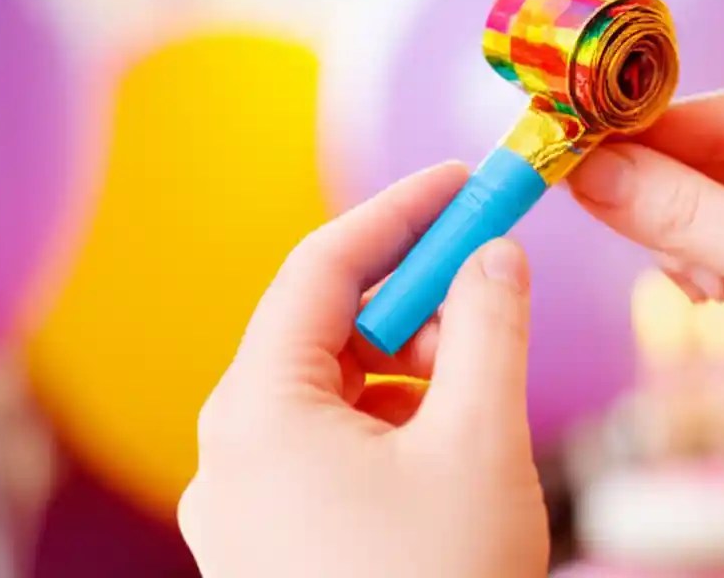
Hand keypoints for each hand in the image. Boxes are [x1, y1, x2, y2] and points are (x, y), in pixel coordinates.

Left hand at [178, 163, 548, 577]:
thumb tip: (495, 254)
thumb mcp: (478, 442)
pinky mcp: (268, 540)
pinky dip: (387, 421)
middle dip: (413, 299)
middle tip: (490, 286)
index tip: (464, 183)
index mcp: (255, 414)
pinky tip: (442, 444)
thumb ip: (490, 328)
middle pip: (321, 328)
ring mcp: (242, 503)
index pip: (322, 269)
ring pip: (328, 390)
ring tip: (477, 384)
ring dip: (406, 365)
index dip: (399, 213)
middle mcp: (229, 452)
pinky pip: (324, 447)